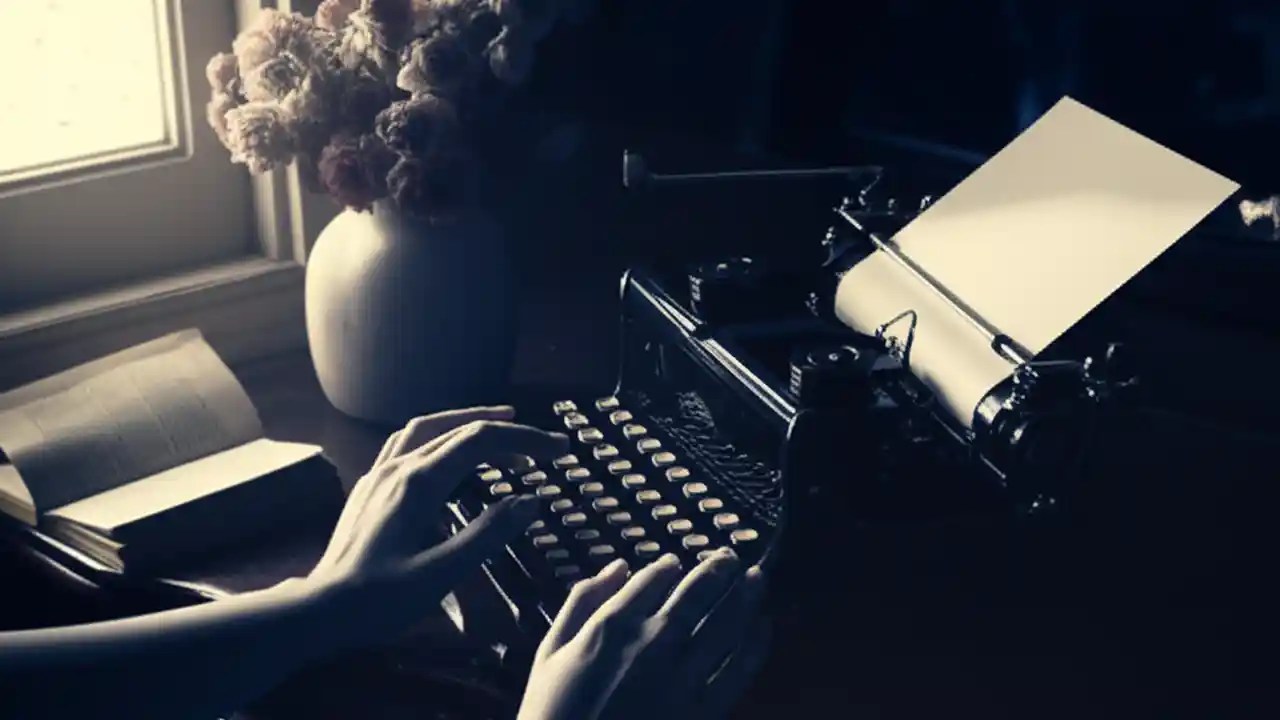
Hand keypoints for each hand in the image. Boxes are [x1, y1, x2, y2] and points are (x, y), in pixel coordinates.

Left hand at [308, 406, 568, 644]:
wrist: (319, 610)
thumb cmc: (378, 600)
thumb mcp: (441, 574)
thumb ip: (488, 535)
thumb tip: (530, 501)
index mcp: (419, 483)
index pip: (482, 440)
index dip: (525, 439)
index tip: (559, 450)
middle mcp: (398, 468)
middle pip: (460, 428)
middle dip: (507, 429)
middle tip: (544, 444)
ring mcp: (380, 474)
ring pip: (428, 427)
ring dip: (468, 421)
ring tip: (500, 423)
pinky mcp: (369, 488)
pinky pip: (407, 443)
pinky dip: (438, 435)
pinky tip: (446, 452)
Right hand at [518, 550, 770, 719]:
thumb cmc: (553, 712)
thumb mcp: (550, 652)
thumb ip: (581, 602)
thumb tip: (618, 566)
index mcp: (614, 624)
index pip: (653, 579)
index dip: (670, 565)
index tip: (678, 562)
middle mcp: (654, 641)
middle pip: (698, 592)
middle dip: (719, 569)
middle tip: (732, 558)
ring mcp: (683, 675)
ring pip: (726, 623)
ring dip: (745, 595)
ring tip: (756, 578)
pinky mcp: (704, 708)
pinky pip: (739, 668)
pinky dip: (756, 643)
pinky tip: (763, 627)